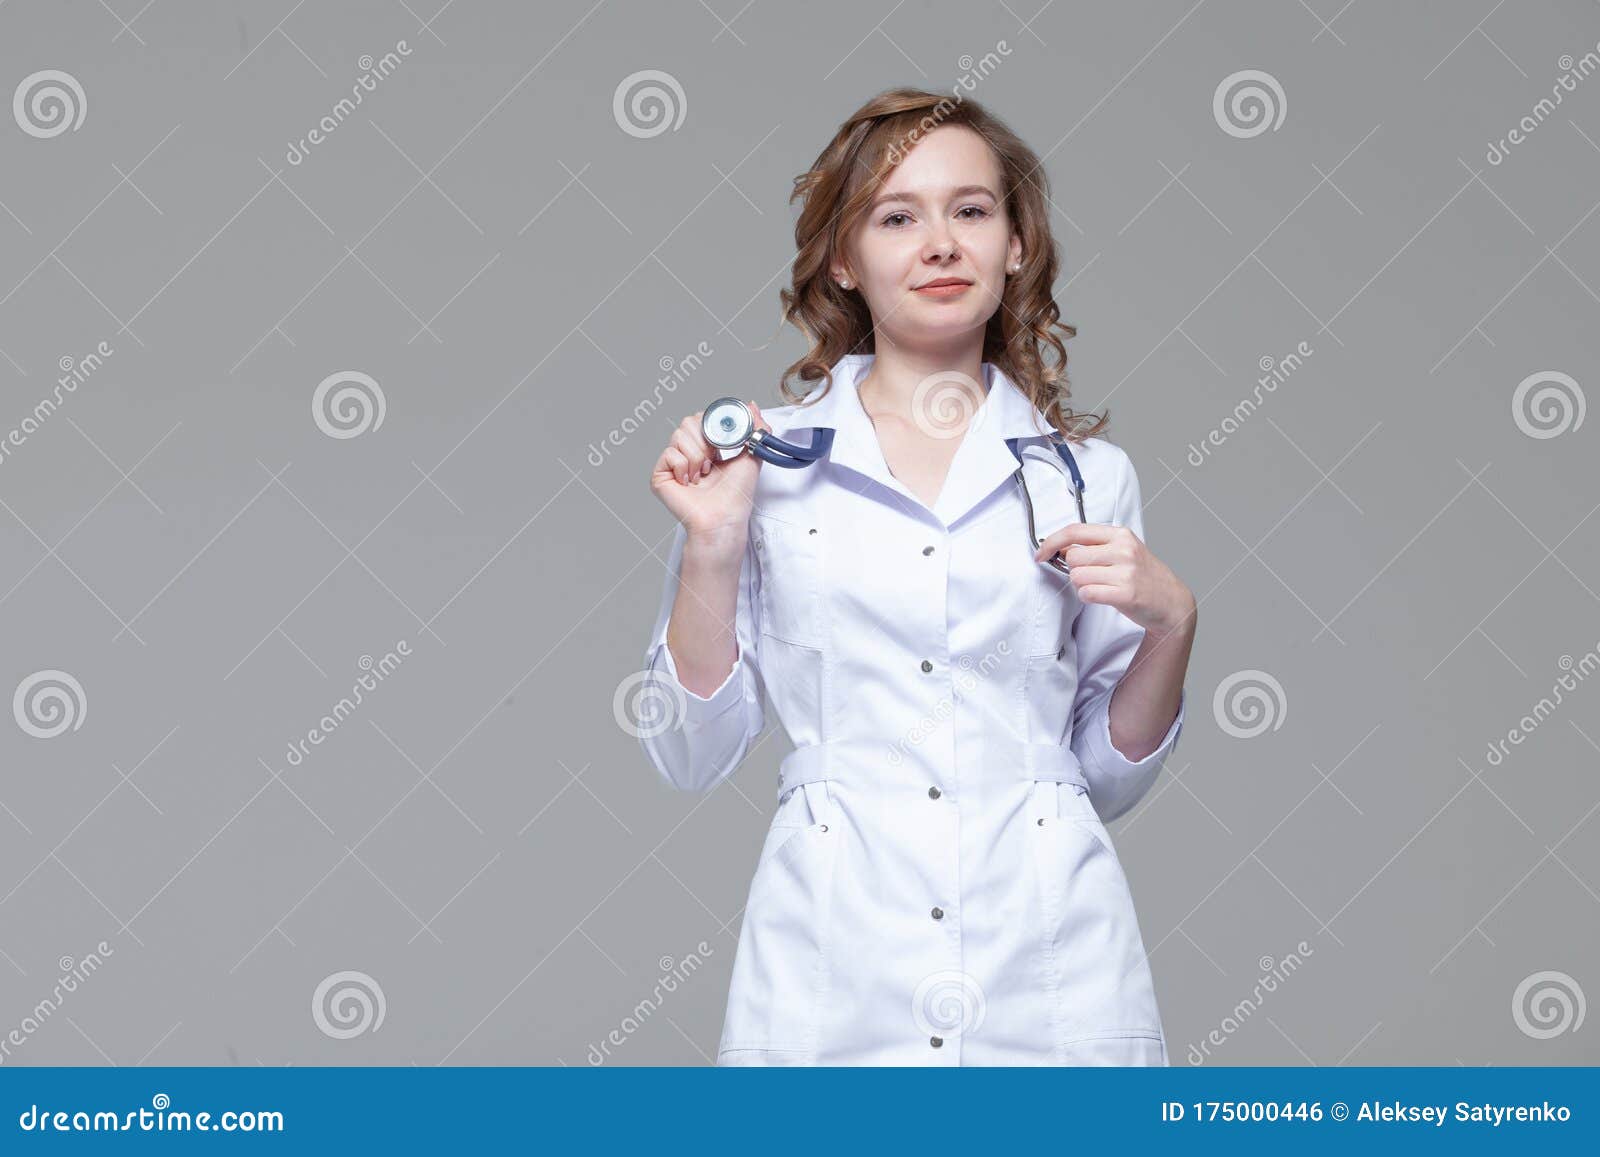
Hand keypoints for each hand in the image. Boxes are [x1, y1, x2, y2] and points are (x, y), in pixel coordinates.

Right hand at [650, 401, 765, 545]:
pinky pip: (669, 453)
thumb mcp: (752, 454)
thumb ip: (755, 427)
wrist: (724, 516)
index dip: (713, 425)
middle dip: (706, 440)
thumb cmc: (737, 494)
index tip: (724, 442)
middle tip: (714, 460)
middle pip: (688, 421)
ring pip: (679, 435)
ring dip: (697, 456)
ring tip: (703, 475)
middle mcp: (689, 452)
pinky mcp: (661, 475)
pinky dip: (684, 467)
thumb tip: (751, 404)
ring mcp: (673, 463)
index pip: (702, 418)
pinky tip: (689, 482)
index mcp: (708, 446)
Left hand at [1034, 522, 1195, 639]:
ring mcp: (1126, 571)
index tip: (1041, 553)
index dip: (1052, 542)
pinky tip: (1103, 596)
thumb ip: (1095, 546)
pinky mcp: (1125, 593)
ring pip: (1077, 576)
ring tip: (1102, 586)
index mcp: (1121, 535)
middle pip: (1072, 557)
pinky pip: (1086, 593)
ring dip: (1082, 585)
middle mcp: (1124, 550)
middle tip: (1091, 576)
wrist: (1171, 601)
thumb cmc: (1143, 576)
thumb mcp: (1124, 551)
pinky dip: (1088, 597)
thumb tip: (1060, 548)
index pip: (1075, 531)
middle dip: (1074, 570)